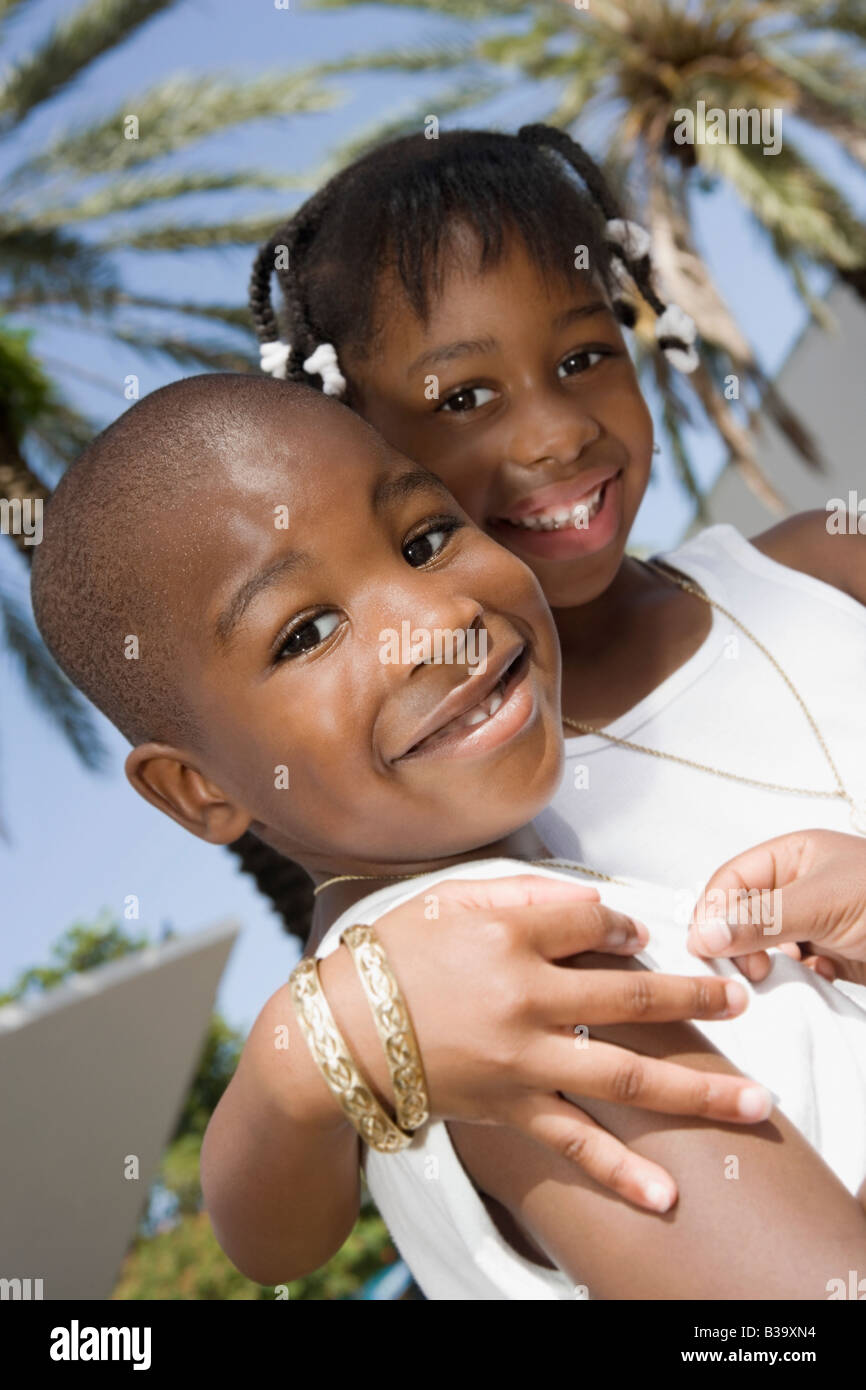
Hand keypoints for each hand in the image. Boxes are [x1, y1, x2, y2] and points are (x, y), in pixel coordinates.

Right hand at [321, 874, 771, 1214]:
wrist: (337, 1034)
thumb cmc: (392, 958)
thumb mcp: (450, 901)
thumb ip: (522, 895)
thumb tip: (594, 908)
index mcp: (509, 935)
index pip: (596, 923)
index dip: (626, 925)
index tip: (638, 935)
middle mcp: (525, 996)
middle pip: (633, 993)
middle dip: (696, 995)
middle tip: (739, 999)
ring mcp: (522, 1058)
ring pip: (626, 1072)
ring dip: (696, 1088)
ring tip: (752, 1101)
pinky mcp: (510, 1107)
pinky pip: (574, 1143)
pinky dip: (620, 1172)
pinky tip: (666, 1196)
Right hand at [687, 829, 865, 986]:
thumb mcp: (822, 903)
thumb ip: (763, 919)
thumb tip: (705, 934)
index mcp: (792, 856)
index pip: (731, 881)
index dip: (713, 913)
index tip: (706, 948)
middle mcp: (799, 888)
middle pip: (742, 915)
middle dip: (739, 944)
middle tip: (749, 971)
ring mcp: (815, 923)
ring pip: (767, 948)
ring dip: (769, 966)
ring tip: (777, 978)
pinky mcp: (833, 956)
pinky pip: (797, 972)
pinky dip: (800, 981)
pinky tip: (819, 977)